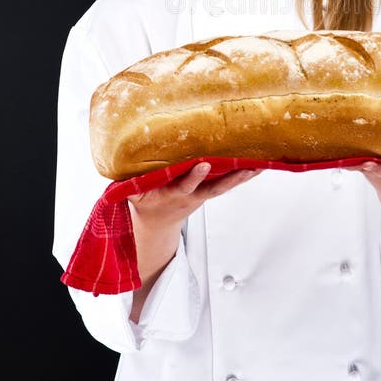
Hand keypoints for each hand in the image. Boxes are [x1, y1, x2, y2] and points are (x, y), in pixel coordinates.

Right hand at [128, 162, 264, 319]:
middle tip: (245, 168)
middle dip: (229, 178)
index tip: (202, 165)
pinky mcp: (209, 192)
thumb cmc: (144, 200)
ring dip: (242, 176)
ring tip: (261, 164)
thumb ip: (128, 182)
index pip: (182, 186)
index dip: (193, 177)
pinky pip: (228, 183)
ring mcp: (202, 195)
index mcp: (170, 195)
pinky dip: (243, 174)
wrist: (156, 223)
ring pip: (224, 186)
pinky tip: (259, 164)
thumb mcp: (132, 193)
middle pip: (213, 187)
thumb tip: (119, 158)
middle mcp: (190, 196)